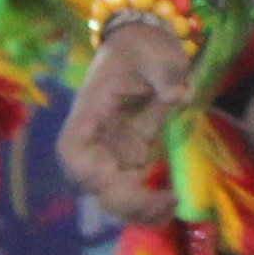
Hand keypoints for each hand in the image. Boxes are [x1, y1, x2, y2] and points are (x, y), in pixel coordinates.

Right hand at [59, 21, 189, 224]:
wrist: (144, 44)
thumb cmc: (141, 46)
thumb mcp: (154, 51)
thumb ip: (164, 73)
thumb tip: (178, 94)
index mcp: (88, 114)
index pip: (74, 154)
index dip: (91, 174)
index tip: (126, 177)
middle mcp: (94, 142)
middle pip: (94, 185)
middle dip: (126, 202)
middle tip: (165, 201)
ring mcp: (111, 154)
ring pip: (113, 196)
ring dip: (138, 211)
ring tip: (172, 205)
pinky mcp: (131, 160)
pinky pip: (133, 191)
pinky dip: (149, 205)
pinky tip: (172, 203)